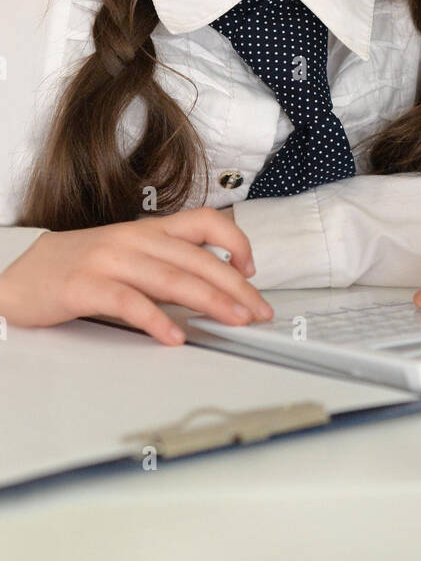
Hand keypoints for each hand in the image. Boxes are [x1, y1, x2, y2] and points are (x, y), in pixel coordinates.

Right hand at [0, 207, 272, 345]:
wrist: (20, 276)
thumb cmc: (79, 268)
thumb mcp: (130, 256)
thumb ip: (167, 264)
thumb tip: (212, 284)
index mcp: (148, 229)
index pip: (204, 222)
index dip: (235, 242)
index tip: (252, 270)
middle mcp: (134, 240)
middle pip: (198, 259)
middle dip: (235, 286)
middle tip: (258, 310)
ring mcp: (109, 261)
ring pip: (172, 279)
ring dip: (210, 301)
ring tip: (233, 320)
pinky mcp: (85, 286)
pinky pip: (129, 303)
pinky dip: (157, 321)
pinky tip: (175, 337)